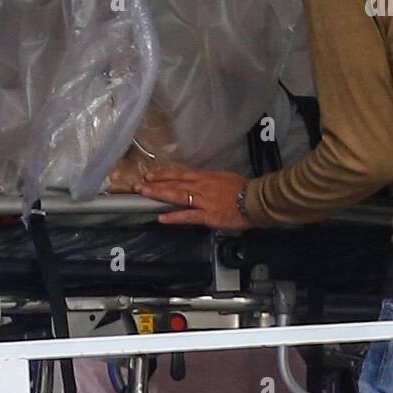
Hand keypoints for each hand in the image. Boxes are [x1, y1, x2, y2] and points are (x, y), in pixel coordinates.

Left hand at [134, 170, 250, 229]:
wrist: (255, 200)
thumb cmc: (243, 189)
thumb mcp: (225, 177)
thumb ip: (210, 180)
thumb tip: (199, 181)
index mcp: (205, 177)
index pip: (180, 175)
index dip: (163, 175)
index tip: (150, 176)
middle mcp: (201, 187)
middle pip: (174, 184)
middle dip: (155, 184)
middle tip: (138, 185)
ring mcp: (203, 201)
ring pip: (177, 196)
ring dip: (159, 195)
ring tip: (144, 194)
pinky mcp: (208, 215)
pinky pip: (188, 216)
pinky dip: (174, 216)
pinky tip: (162, 217)